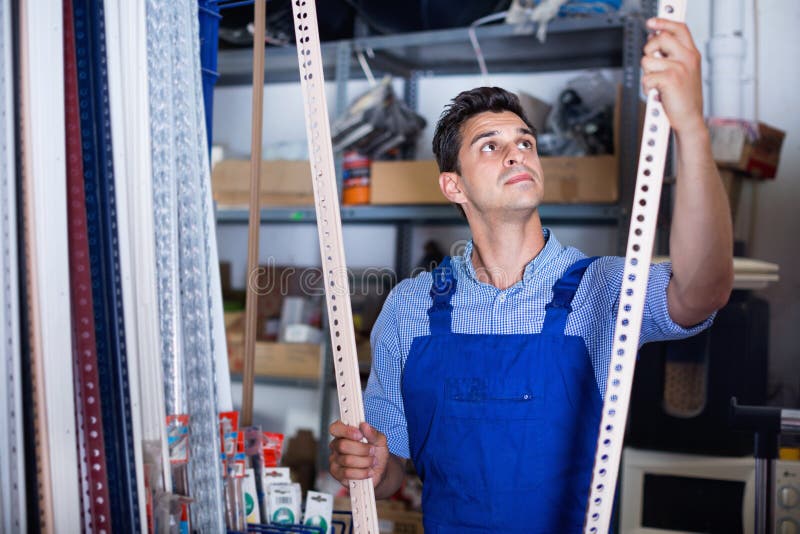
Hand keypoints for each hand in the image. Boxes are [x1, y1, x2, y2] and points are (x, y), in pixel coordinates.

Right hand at [329, 420, 390, 487]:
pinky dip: (361, 473)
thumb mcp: (379, 440)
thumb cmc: (376, 452)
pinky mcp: (337, 474)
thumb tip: (364, 425)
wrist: (380, 470)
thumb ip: (372, 433)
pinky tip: (368, 471)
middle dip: (362, 449)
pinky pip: (347, 473)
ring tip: (372, 462)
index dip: (346, 431)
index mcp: (343, 433)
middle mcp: (336, 445)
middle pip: (342, 445)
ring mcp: (334, 460)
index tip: (360, 435)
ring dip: (365, 462)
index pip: (336, 428)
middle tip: (372, 451)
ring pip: (347, 460)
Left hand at [641, 17, 705, 135]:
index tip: (651, 22)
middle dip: (649, 50)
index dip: (664, 22)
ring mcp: (680, 68)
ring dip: (647, 74)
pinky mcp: (670, 79)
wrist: (690, 119)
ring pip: (648, 60)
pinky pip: (646, 78)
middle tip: (652, 64)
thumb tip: (653, 38)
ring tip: (657, 84)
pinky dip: (646, 88)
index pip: (679, 29)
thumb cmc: (684, 98)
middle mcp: (688, 58)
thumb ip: (671, 55)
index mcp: (692, 54)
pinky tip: (656, 93)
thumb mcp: (684, 72)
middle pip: (660, 38)